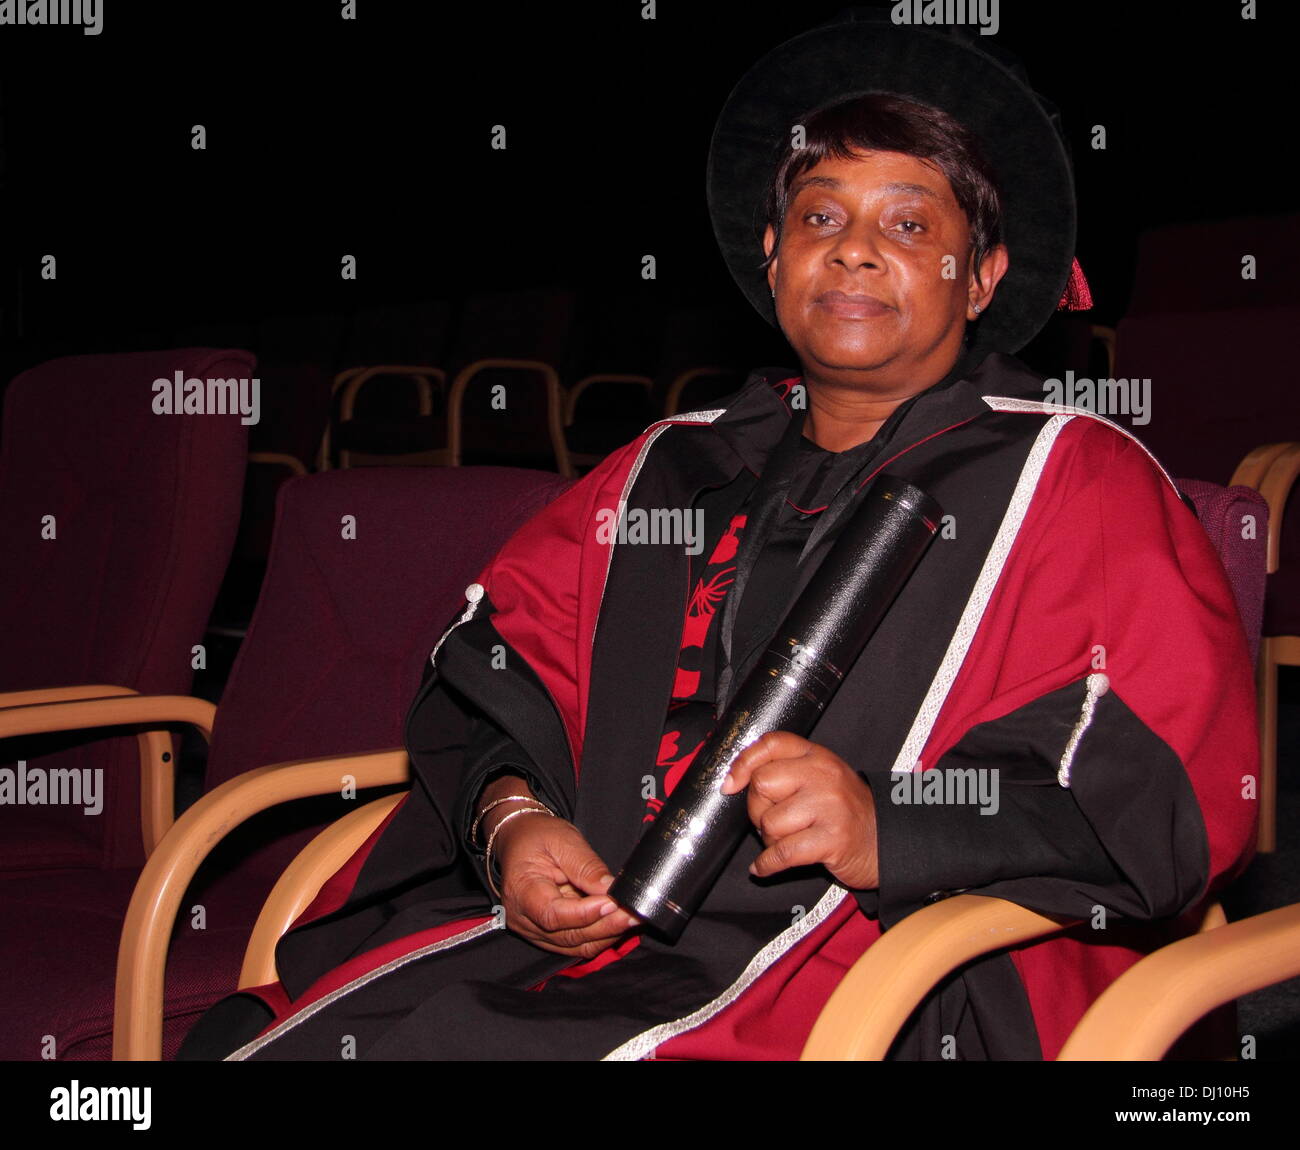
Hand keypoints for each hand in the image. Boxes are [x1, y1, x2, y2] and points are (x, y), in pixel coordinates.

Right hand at [493, 810, 640, 959]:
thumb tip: (611, 889)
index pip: (552, 914)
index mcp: (521, 890)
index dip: (585, 914)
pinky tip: (618, 922)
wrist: (520, 841)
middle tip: (634, 912)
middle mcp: (522, 918)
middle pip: (567, 935)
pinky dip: (600, 936)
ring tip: (632, 917)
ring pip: (575, 945)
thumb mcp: (563, 840)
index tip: (612, 902)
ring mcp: (533, 930)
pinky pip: (576, 944)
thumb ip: (586, 866)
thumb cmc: (538, 837)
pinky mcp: (546, 935)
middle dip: (605, 926)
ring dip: (607, 934)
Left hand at [721, 731, 878, 889]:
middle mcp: (823, 776)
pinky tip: (765, 866)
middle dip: (757, 809)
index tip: (731, 783)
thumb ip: (788, 770)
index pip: (771, 744)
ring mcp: (829, 807)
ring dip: (769, 839)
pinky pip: (781, 852)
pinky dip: (767, 864)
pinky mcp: (831, 839)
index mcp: (817, 756)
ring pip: (769, 822)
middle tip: (771, 821)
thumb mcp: (822, 778)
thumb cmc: (846, 811)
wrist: (887, 841)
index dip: (744, 762)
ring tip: (786, 840)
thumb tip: (736, 780)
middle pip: (762, 785)